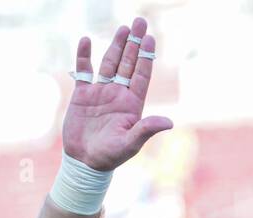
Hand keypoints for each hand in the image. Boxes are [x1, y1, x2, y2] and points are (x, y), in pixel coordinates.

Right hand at [63, 18, 171, 171]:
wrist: (84, 162)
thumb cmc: (110, 156)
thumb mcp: (130, 144)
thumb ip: (147, 129)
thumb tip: (169, 122)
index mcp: (132, 104)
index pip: (141, 75)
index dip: (146, 57)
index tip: (151, 38)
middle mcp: (118, 94)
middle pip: (128, 63)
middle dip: (135, 43)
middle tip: (140, 21)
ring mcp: (101, 92)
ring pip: (109, 63)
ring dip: (116, 45)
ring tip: (124, 28)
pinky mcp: (83, 94)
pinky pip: (84, 70)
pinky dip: (84, 56)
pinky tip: (86, 41)